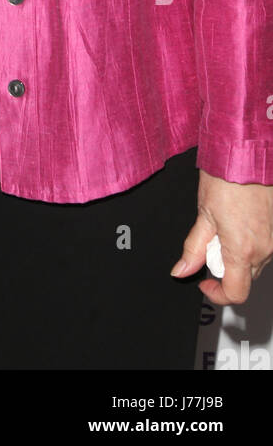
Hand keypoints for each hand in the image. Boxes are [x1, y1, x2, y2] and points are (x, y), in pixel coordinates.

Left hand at [170, 170, 272, 304]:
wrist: (248, 152)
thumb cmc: (226, 177)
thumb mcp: (203, 214)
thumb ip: (193, 248)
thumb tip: (181, 270)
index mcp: (242, 249)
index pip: (235, 293)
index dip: (217, 293)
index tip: (204, 282)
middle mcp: (264, 248)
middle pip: (245, 278)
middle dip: (225, 268)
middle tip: (210, 242)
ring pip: (256, 262)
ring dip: (238, 254)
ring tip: (224, 224)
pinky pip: (265, 246)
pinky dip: (250, 241)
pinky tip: (239, 220)